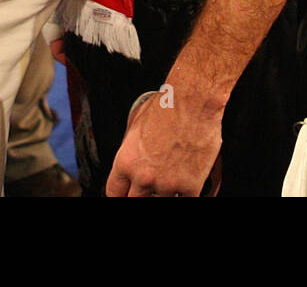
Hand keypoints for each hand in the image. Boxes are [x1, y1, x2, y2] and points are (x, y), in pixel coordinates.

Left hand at [106, 88, 222, 196]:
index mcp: (126, 162)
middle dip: (141, 196)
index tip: (126, 194)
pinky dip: (187, 195)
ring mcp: (167, 184)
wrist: (192, 103)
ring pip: (163, 202)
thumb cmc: (165, 106)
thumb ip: (131, 148)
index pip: (114, 192)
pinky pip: (187, 201)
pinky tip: (188, 186)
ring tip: (172, 180)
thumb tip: (133, 155)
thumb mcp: (135, 124)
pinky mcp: (191, 185)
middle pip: (135, 202)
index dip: (120, 195)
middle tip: (149, 187)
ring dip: (166, 193)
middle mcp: (144, 177)